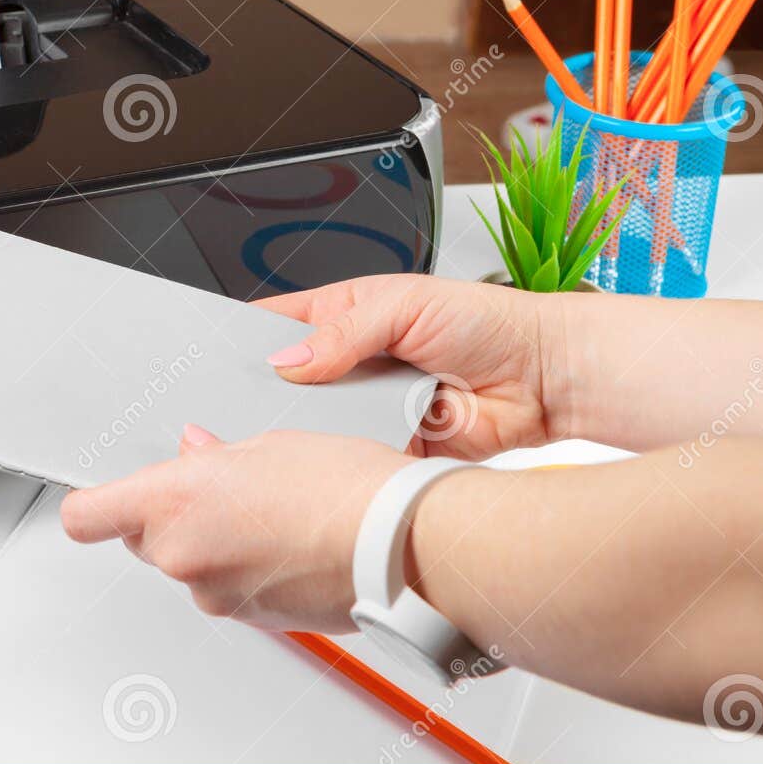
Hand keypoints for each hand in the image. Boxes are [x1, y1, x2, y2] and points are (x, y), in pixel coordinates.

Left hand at [60, 427, 409, 632]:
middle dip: (169, 515)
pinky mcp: (250, 617)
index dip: (89, 505)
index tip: (96, 497)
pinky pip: (227, 586)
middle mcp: (183, 555)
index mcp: (173, 503)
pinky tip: (285, 540)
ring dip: (212, 542)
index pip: (86, 517)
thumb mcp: (267, 445)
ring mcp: (215, 592)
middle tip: (218, 488)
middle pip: (141, 538)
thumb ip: (212, 456)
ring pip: (188, 564)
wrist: (401, 544)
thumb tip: (194, 453)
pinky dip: (244, 567)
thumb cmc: (346, 490)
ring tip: (268, 512)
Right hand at [259, 274, 565, 459]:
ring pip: (318, 424)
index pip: (279, 325)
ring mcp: (368, 406)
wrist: (545, 379)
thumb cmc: (488, 323)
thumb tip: (289, 360)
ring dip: (310, 429)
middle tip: (246, 405)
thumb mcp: (404, 306)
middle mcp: (352, 363)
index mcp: (345, 316)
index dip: (247, 340)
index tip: (218, 356)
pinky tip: (333, 456)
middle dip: (272, 394)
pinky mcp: (389, 445)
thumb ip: (343, 333)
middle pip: (290, 383)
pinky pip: (354, 454)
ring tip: (288, 433)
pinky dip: (345, 457)